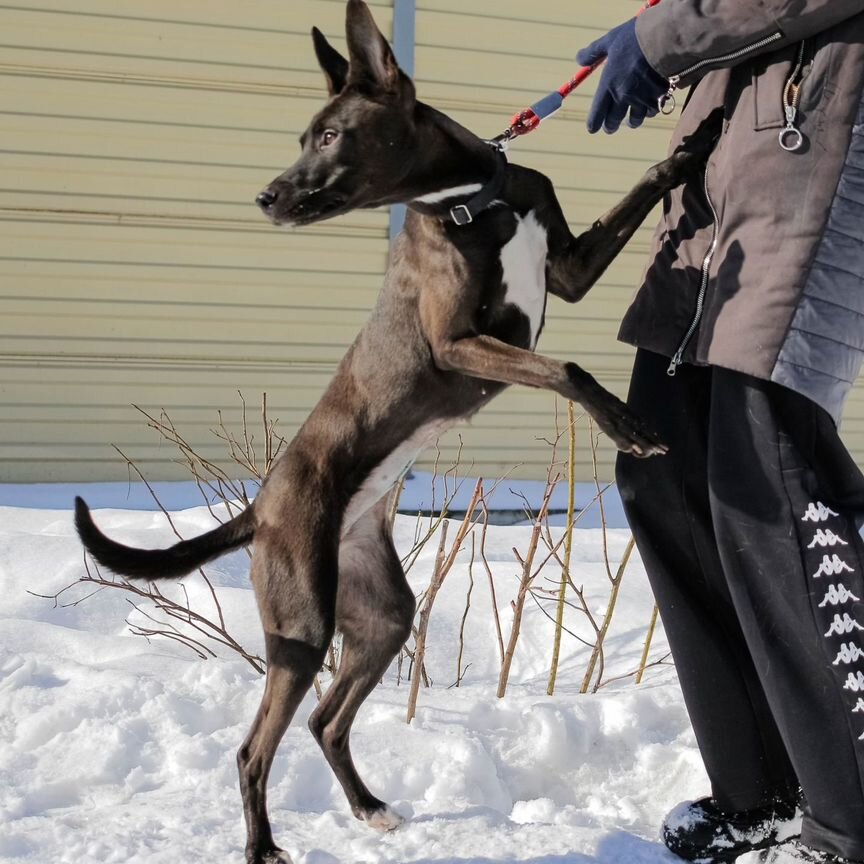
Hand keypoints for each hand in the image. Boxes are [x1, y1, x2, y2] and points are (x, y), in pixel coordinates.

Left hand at [576, 18, 668, 133]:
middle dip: (611, 125)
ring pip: (635, 119)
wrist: (664, 37)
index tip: (593, 128)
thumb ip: (593, 52)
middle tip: (611, 126)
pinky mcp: (658, 97)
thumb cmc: (634, 37)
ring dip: (632, 120)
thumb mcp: (610, 41)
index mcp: (608, 85)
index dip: (593, 124)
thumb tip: (579, 59)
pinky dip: (650, 109)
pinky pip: (652, 110)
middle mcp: (623, 96)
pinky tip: (650, 104)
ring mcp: (641, 99)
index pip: (597, 115)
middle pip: (613, 122)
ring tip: (632, 119)